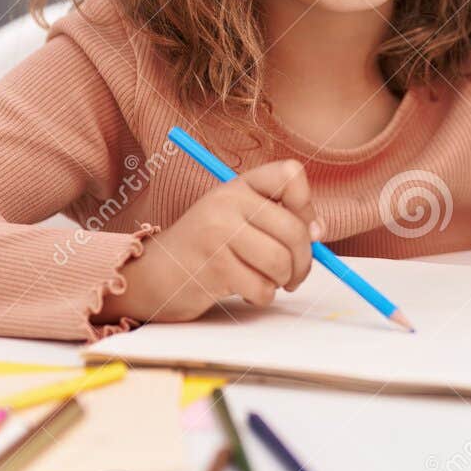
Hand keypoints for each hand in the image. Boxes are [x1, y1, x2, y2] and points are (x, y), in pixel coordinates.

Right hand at [97, 159, 319, 322]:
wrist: (151, 274)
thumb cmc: (206, 248)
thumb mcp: (239, 220)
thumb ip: (279, 219)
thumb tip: (319, 232)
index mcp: (239, 185)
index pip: (291, 175)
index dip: (306, 206)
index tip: (302, 229)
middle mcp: (228, 202)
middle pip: (295, 230)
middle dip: (304, 261)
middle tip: (295, 275)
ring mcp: (218, 233)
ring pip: (281, 262)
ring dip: (284, 280)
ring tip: (271, 282)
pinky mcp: (212, 267)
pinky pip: (261, 287)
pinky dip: (262, 296)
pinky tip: (247, 290)